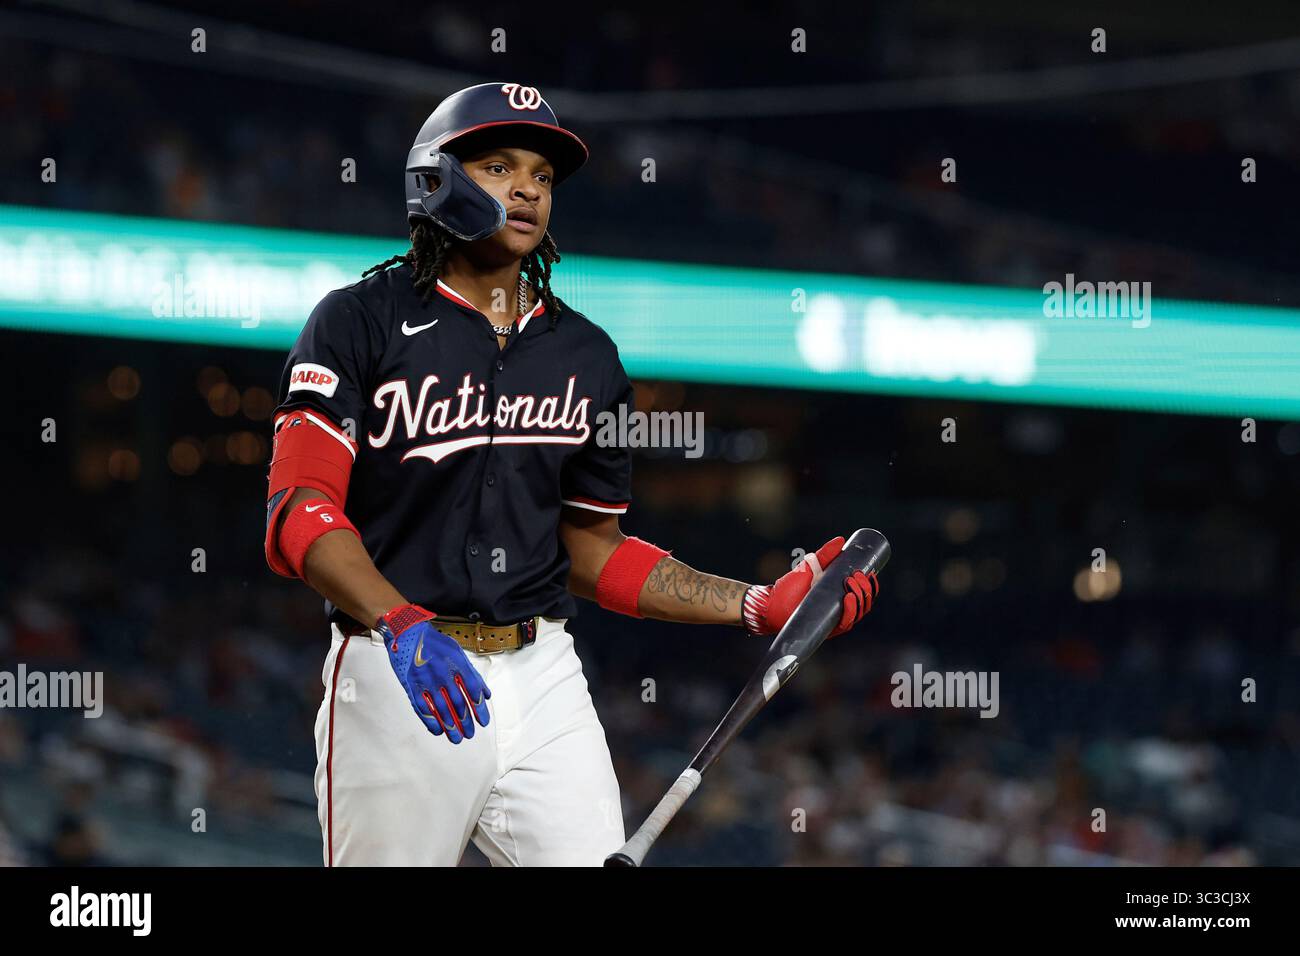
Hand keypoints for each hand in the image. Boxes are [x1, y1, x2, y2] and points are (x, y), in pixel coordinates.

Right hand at [377, 605, 491, 743]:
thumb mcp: (458, 653)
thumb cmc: (434, 643)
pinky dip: (431, 721)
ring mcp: (428, 682)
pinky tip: (438, 730)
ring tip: (457, 738)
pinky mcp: (412, 686)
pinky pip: (423, 708)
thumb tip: (486, 694)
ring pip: (442, 710)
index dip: (479, 709)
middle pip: (458, 704)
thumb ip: (472, 674)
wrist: (408, 632)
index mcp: (458, 665)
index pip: (473, 692)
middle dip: (465, 722)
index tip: (483, 721)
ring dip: (451, 726)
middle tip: (469, 734)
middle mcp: (444, 675)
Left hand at [742, 536, 879, 637]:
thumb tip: (841, 540)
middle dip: (865, 589)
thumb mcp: (809, 567)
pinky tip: (849, 598)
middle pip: (864, 602)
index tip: (869, 572)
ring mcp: (835, 619)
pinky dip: (850, 612)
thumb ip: (824, 555)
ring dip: (860, 598)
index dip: (870, 585)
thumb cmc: (789, 588)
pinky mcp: (828, 629)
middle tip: (857, 576)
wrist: (771, 604)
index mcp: (839, 595)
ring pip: (858, 612)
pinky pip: (845, 623)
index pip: (863, 592)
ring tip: (852, 584)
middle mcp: (841, 609)